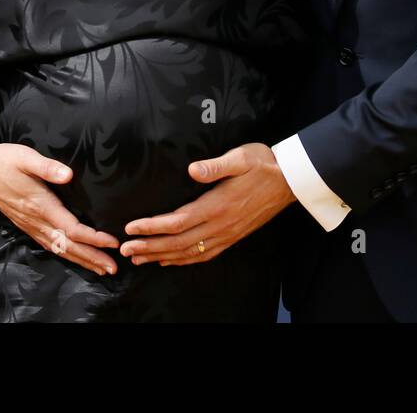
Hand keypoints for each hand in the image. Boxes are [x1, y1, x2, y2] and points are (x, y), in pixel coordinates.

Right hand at [0, 143, 118, 275]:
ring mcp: (31, 226)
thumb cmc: (5, 161)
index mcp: (41, 206)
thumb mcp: (25, 157)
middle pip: (68, 246)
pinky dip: (66, 255)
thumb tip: (68, 175)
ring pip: (59, 249)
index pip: (72, 228)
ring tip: (101, 269)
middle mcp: (37, 221)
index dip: (93, 238)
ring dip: (81, 260)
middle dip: (92, 258)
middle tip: (113, 268)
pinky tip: (75, 259)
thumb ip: (47, 167)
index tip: (112, 242)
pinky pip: (50, 246)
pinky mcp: (27, 226)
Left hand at [119, 143, 294, 266]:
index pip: (178, 222)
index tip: (131, 228)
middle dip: (149, 247)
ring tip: (140, 259)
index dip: (152, 227)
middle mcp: (220, 225)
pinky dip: (184, 260)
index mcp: (217, 205)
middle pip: (178, 242)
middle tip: (126, 250)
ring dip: (162, 256)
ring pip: (189, 252)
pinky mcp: (232, 236)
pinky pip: (204, 255)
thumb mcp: (241, 157)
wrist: (291, 181)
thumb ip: (216, 165)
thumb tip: (192, 170)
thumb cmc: (264, 164)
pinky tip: (171, 260)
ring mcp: (226, 234)